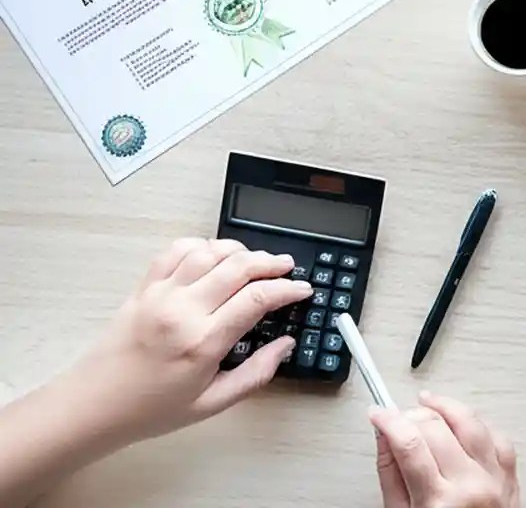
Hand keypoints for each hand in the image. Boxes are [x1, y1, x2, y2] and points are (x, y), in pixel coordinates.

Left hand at [66, 237, 313, 441]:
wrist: (92, 406)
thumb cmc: (150, 409)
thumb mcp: (212, 403)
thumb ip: (255, 374)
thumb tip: (284, 346)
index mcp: (203, 342)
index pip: (257, 299)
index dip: (287, 289)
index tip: (302, 290)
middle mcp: (182, 311)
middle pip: (238, 266)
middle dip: (270, 263)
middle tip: (287, 268)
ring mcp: (159, 295)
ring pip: (208, 251)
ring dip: (238, 250)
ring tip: (255, 260)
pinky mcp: (142, 289)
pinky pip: (175, 252)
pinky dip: (200, 246)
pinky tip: (213, 255)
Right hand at [371, 392, 519, 507]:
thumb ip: (392, 476)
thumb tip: (384, 437)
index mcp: (439, 502)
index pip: (410, 443)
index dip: (389, 420)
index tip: (378, 413)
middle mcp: (471, 487)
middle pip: (438, 428)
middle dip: (412, 414)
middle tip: (398, 416)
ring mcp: (496, 481)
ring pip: (472, 423)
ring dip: (447, 407)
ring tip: (428, 403)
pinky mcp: (512, 479)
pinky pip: (498, 438)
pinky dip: (478, 424)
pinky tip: (464, 421)